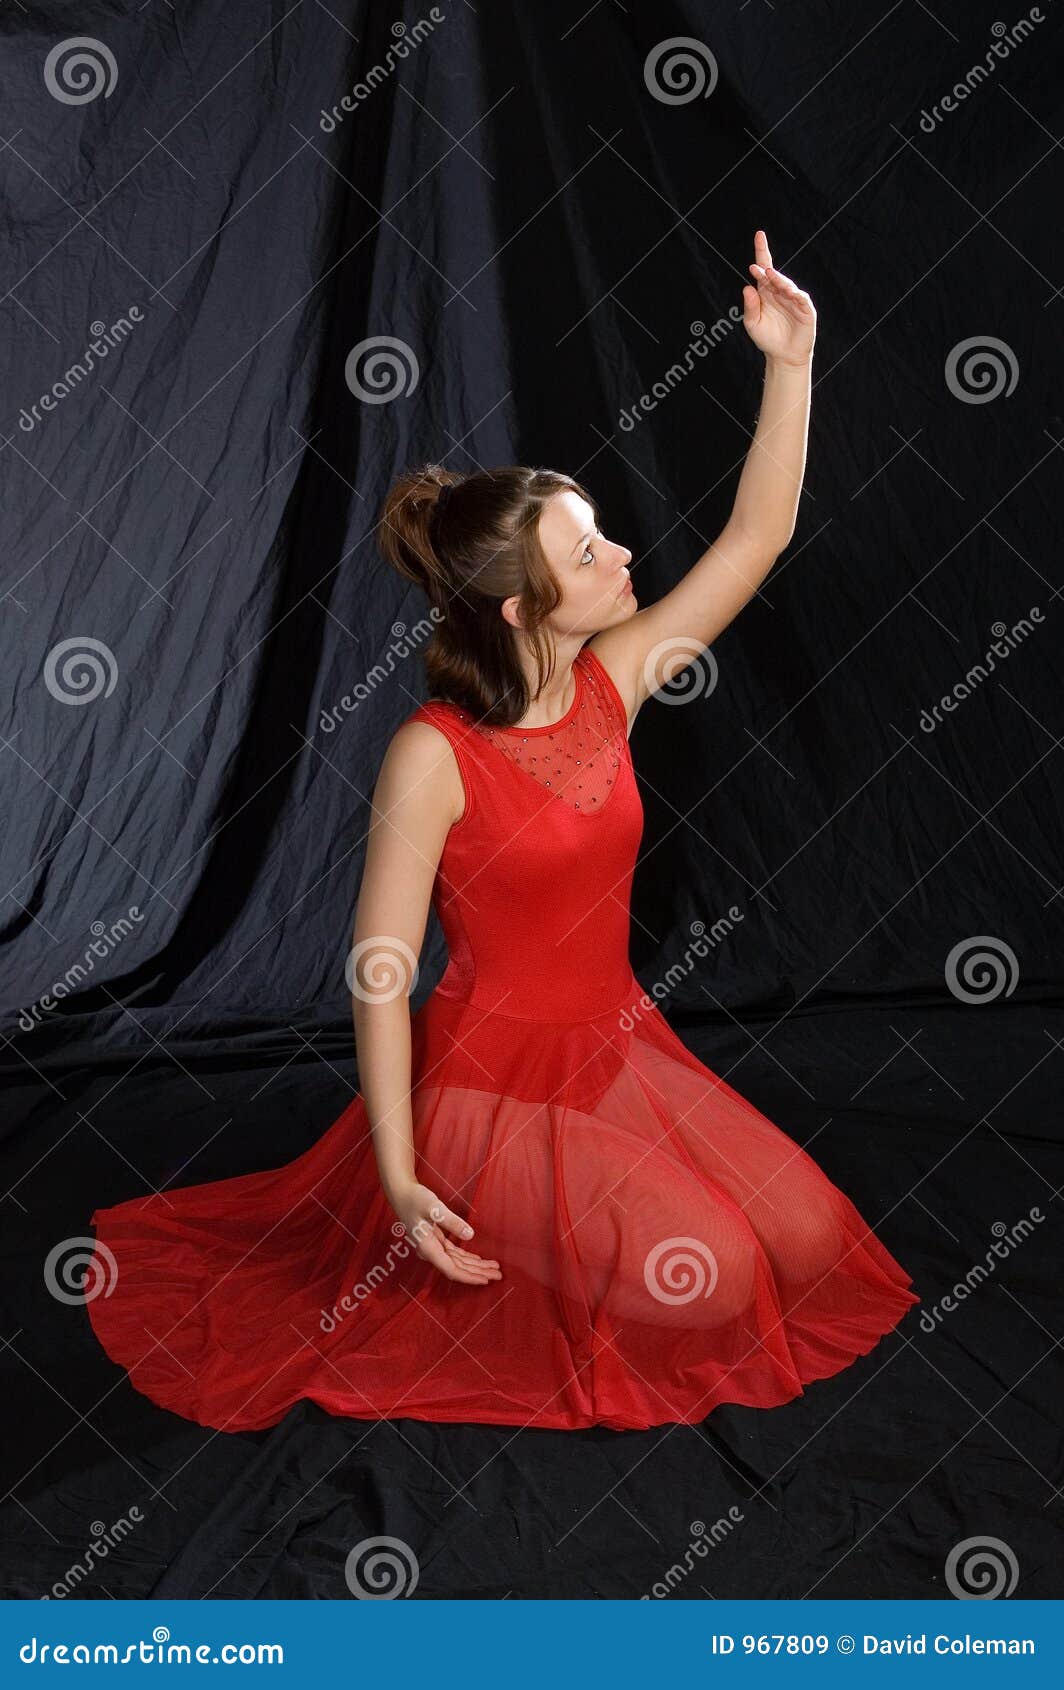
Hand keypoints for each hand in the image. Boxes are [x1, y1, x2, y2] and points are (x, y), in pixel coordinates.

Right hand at [389, 1181, 502, 1284]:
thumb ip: (452, 1222)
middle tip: (498, 1275)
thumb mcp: (434, 1208)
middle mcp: (430, 1252)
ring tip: (494, 1268)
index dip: (469, 1276)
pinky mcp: (436, 1242)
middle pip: (457, 1268)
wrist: (401, 1194)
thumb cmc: (415, 1199)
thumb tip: (470, 1235)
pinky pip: (454, 1254)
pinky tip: (480, 1261)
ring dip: (475, 1266)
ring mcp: (433, 1248)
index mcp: (427, 1248)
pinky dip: (467, 1258)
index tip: (485, 1280)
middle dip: (478, 1273)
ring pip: (457, 1262)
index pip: (451, 1269)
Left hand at [741, 229, 815, 364]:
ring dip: (778, 279)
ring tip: (769, 274)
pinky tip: (788, 291)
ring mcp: (794, 299)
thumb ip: (749, 307)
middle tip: (758, 265)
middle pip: (774, 274)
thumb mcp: (752, 324)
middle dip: (767, 267)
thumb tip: (747, 287)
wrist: (784, 356)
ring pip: (786, 285)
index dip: (762, 251)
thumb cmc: (767, 338)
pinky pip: (800, 298)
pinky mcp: (805, 309)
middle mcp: (780, 292)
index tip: (759, 236)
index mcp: (766, 292)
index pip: (764, 268)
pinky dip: (794, 293)